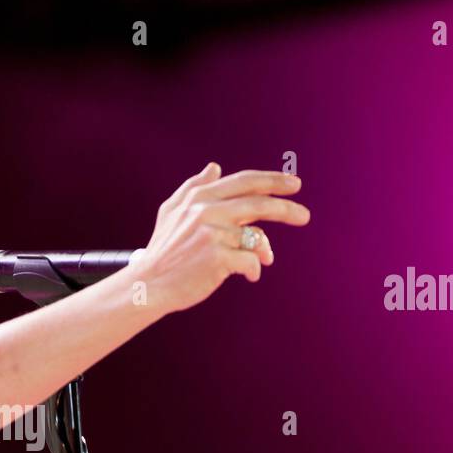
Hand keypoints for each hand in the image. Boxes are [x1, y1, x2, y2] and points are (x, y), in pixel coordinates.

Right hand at [130, 163, 309, 313]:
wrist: (148, 285)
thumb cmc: (162, 251)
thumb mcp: (171, 212)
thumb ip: (192, 186)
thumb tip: (215, 167)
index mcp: (200, 197)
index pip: (244, 182)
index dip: (272, 181)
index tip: (294, 185)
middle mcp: (206, 210)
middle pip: (259, 204)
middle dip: (286, 209)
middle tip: (304, 216)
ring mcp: (212, 234)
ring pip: (256, 238)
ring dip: (264, 250)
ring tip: (265, 259)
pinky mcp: (217, 258)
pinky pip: (250, 262)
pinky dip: (253, 270)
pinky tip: (248, 276)